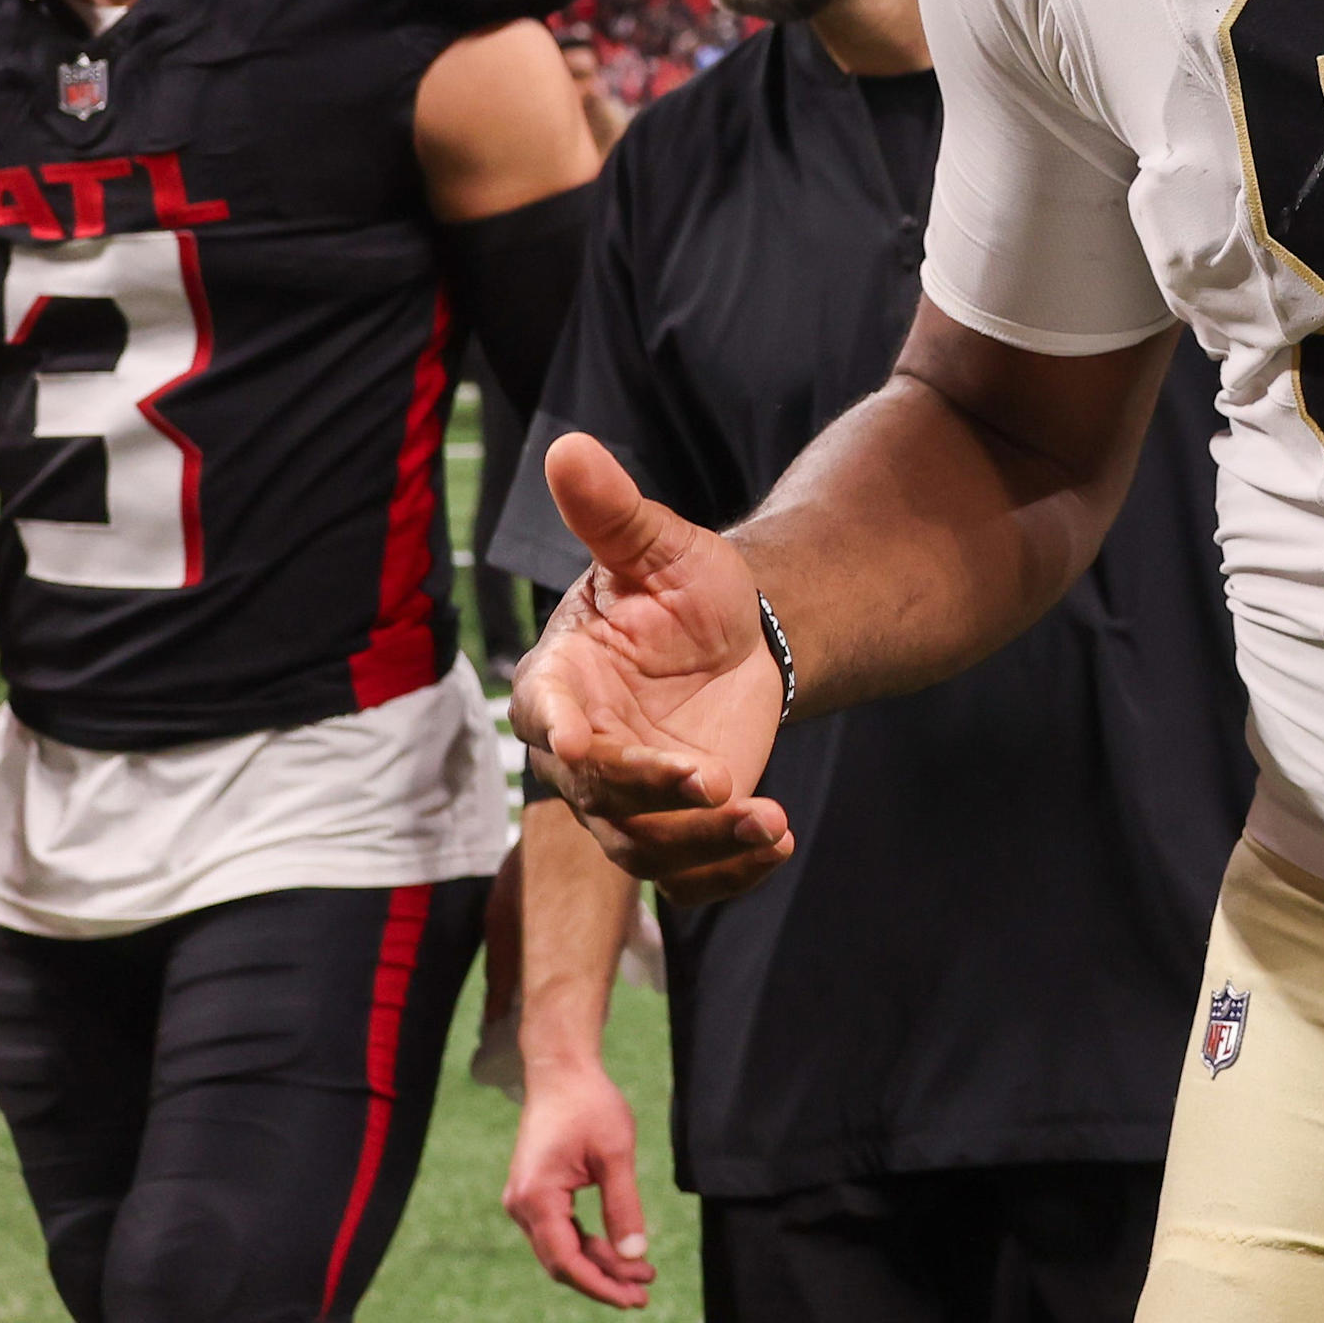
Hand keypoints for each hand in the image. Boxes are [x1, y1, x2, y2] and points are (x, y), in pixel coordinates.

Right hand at [502, 1058, 655, 1308]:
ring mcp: (525, 1202)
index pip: (566, 1260)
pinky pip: (562, 1232)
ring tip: (643, 1276)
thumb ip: (624, 1206)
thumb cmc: (590, 1105)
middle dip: (603, 1280)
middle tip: (644, 1295)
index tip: (631, 1299)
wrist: (562, 1073)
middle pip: (562, 1261)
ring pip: (563, 1249)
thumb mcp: (616, 1154)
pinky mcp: (536, 1196)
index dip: (599, 1285)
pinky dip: (591, 1244)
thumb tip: (636, 1256)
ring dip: (600, 1264)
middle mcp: (521, 1206)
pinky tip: (622, 1253)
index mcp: (537, 1198)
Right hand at [510, 432, 795, 902]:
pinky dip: (731, 873)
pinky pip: (690, 875)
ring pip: (645, 847)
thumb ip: (613, 511)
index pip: (545, 717)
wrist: (736, 637)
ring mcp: (626, 802)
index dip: (560, 732)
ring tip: (769, 824)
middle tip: (719, 780)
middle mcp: (582, 753)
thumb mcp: (659, 545)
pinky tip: (778, 844)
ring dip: (704, 844)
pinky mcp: (675, 830)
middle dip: (654, 794)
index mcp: (559, 683)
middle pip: (599, 795)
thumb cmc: (681, 588)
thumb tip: (568, 446)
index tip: (577, 742)